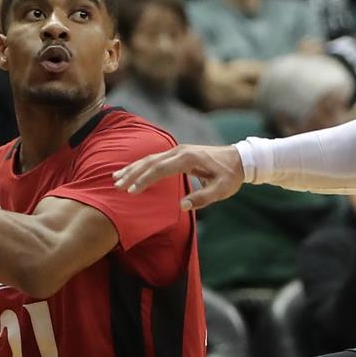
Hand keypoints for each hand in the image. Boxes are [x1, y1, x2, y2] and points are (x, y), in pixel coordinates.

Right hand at [113, 143, 245, 210]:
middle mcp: (180, 151)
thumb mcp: (221, 190)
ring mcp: (178, 150)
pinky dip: (141, 165)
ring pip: (150, 158)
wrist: (239, 159)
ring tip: (116, 178)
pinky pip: (155, 158)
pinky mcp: (178, 153)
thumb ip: (203, 197)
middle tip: (117, 186)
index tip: (132, 191)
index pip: (160, 169)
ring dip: (133, 168)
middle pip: (150, 162)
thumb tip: (182, 206)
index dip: (145, 180)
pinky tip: (131, 170)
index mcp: (188, 159)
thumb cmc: (230, 176)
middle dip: (133, 174)